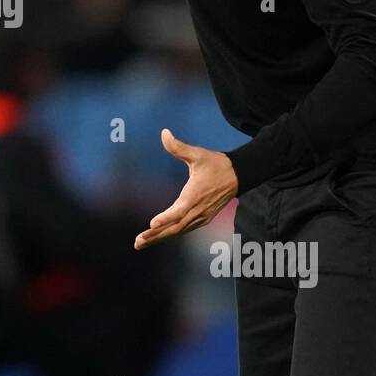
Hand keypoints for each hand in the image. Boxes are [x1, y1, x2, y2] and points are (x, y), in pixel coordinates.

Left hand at [134, 129, 237, 249]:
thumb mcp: (197, 154)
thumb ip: (178, 147)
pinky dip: (171, 234)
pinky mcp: (203, 219)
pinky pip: (185, 229)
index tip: (152, 224)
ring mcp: (202, 216)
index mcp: (195, 194)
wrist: (238, 175)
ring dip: (160, 238)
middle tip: (138, 242)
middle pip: (176, 227)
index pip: (179, 210)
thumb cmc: (216, 164)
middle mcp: (198, 209)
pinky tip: (158, 237)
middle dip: (156, 235)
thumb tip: (164, 133)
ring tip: (141, 243)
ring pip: (179, 231)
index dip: (166, 218)